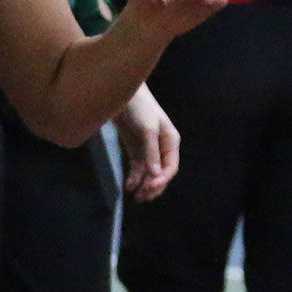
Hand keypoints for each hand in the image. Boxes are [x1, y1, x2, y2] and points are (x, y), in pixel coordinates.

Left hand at [115, 86, 179, 200]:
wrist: (120, 93)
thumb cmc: (139, 108)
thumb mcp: (147, 129)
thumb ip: (151, 152)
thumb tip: (156, 175)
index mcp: (170, 142)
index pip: (171, 167)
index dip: (162, 179)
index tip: (151, 187)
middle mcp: (161, 148)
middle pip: (160, 173)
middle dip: (153, 186)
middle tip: (143, 197)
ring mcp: (147, 149)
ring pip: (149, 172)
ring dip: (143, 185)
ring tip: (136, 197)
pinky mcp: (134, 149)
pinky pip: (137, 167)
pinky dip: (134, 177)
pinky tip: (129, 186)